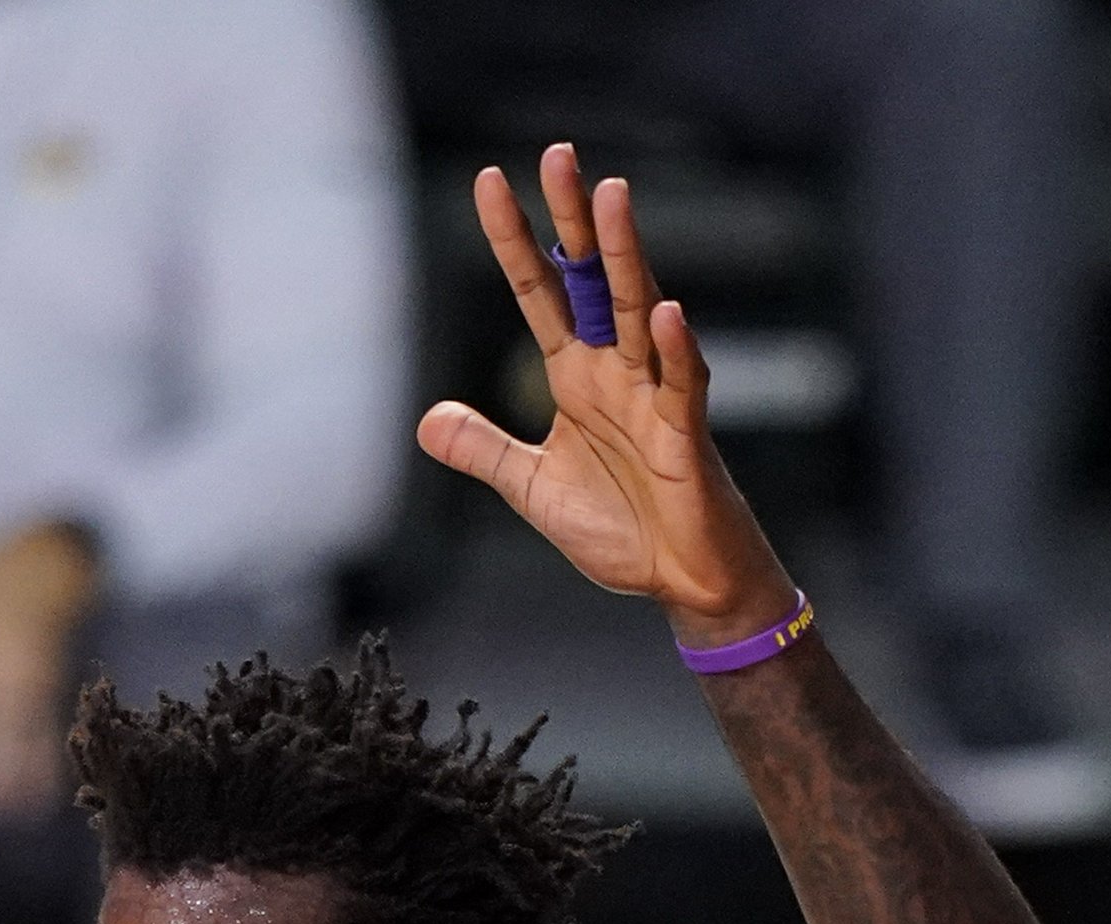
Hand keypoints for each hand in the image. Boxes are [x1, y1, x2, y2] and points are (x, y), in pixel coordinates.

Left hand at [414, 145, 796, 644]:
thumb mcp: (531, 489)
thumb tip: (425, 420)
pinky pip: (681, 385)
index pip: (539, 292)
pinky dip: (673, 351)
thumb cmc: (621, 529)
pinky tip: (663, 313)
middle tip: (558, 154)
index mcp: (575, 375)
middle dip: (574, 221)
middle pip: (591, 280)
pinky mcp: (684, 438)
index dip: (515, 240)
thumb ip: (484, 451)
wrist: (680, 581)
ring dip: (626, 256)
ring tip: (612, 197)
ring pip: (636, 312)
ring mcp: (653, 398)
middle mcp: (614, 371)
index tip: (491, 181)